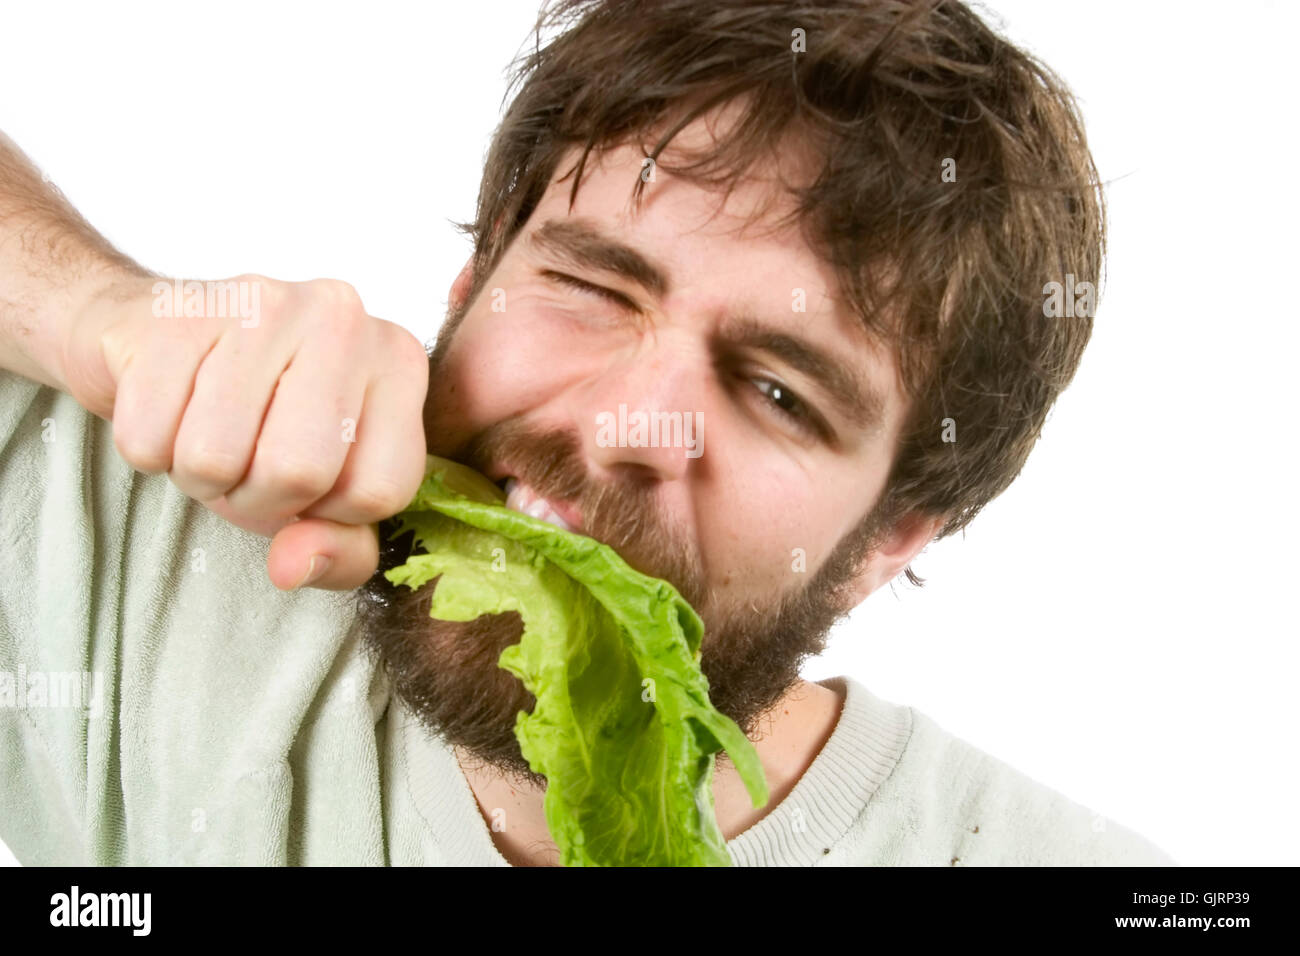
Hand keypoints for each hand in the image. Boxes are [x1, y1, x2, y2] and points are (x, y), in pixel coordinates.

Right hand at [59, 273, 428, 590]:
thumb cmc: (257, 424)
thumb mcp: (324, 498)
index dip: (332, 513)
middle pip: (300, 471)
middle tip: (249, 462)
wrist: (155, 342)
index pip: (380, 490)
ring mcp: (259, 302)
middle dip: (259, 496)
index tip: (311, 483)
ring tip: (208, 430)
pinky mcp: (173, 312)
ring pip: (215, 457)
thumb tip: (294, 566)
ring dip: (199, 474)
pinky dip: (149, 448)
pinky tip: (170, 405)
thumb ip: (340, 551)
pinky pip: (148, 438)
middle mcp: (342, 317)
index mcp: (399, 362)